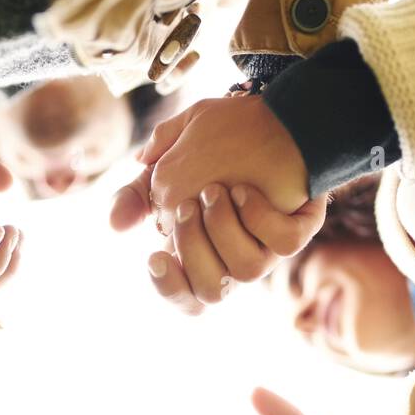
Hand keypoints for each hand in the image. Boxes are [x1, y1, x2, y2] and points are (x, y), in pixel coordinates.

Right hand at [113, 168, 325, 314]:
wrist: (270, 118)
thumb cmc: (215, 147)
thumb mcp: (167, 165)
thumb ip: (138, 194)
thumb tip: (116, 226)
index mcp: (202, 254)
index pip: (186, 297)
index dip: (169, 288)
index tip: (155, 255)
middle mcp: (236, 258)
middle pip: (212, 293)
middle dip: (194, 248)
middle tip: (188, 205)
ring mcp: (268, 247)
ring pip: (247, 272)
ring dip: (225, 230)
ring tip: (217, 189)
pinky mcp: (298, 228)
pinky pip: (283, 244)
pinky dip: (259, 217)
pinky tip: (244, 189)